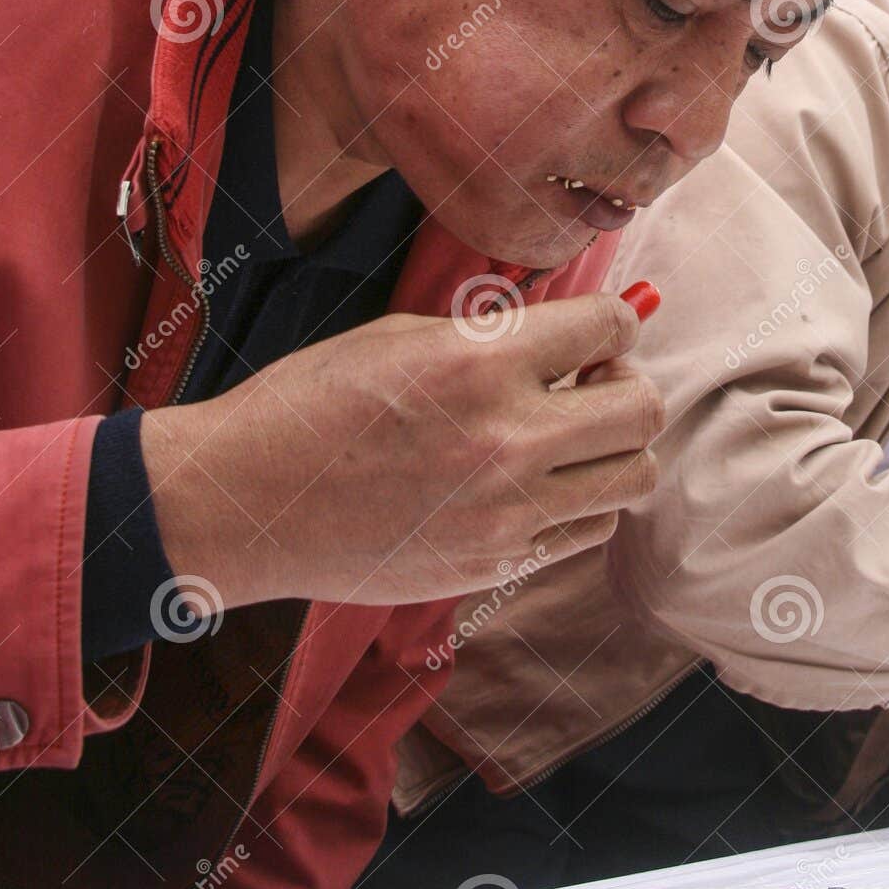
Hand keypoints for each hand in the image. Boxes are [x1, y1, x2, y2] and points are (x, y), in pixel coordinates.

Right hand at [140, 293, 662, 609]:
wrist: (244, 502)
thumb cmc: (311, 404)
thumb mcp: (403, 337)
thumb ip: (495, 337)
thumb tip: (570, 339)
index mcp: (481, 362)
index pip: (610, 328)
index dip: (615, 322)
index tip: (599, 332)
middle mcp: (508, 438)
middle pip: (644, 409)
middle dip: (628, 386)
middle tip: (593, 385)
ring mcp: (506, 512)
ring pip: (633, 479)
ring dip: (614, 451)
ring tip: (569, 439)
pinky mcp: (495, 566)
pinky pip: (588, 531)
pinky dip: (581, 503)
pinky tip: (538, 485)